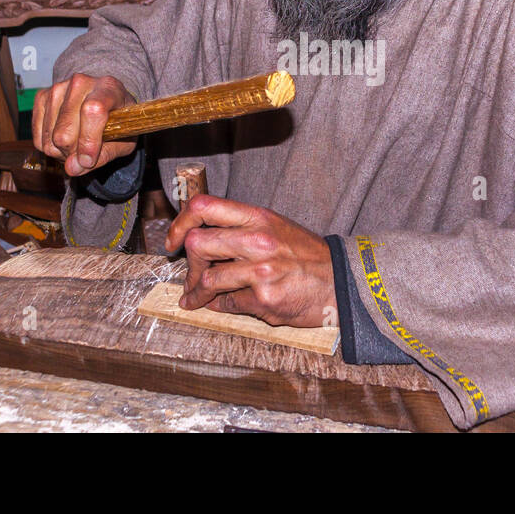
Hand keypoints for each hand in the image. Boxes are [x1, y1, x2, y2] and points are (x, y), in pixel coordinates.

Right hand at [32, 74, 135, 176]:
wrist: (105, 101)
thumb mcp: (123, 141)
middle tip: (85, 155)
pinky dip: (50, 146)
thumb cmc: (118, 121)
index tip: (88, 161)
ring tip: (77, 145)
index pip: (92, 112)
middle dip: (73, 153)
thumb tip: (72, 168)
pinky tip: (65, 141)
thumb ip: (103, 156)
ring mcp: (58, 88)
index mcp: (109, 87)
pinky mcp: (42, 96)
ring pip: (49, 137)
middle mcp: (81, 82)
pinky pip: (38, 136)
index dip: (88, 142)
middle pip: (65, 131)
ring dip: (62, 151)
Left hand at [168, 195, 336, 328]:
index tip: (173, 240)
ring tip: (196, 299)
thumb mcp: (275, 228)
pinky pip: (227, 304)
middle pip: (197, 244)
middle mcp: (257, 240)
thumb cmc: (306, 256)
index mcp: (258, 217)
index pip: (203, 207)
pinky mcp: (264, 298)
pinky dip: (221, 307)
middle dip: (189, 265)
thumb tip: (200, 238)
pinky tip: (225, 306)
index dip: (180, 223)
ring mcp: (260, 270)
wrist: (342, 282)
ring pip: (207, 280)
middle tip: (191, 276)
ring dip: (198, 294)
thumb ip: (240, 229)